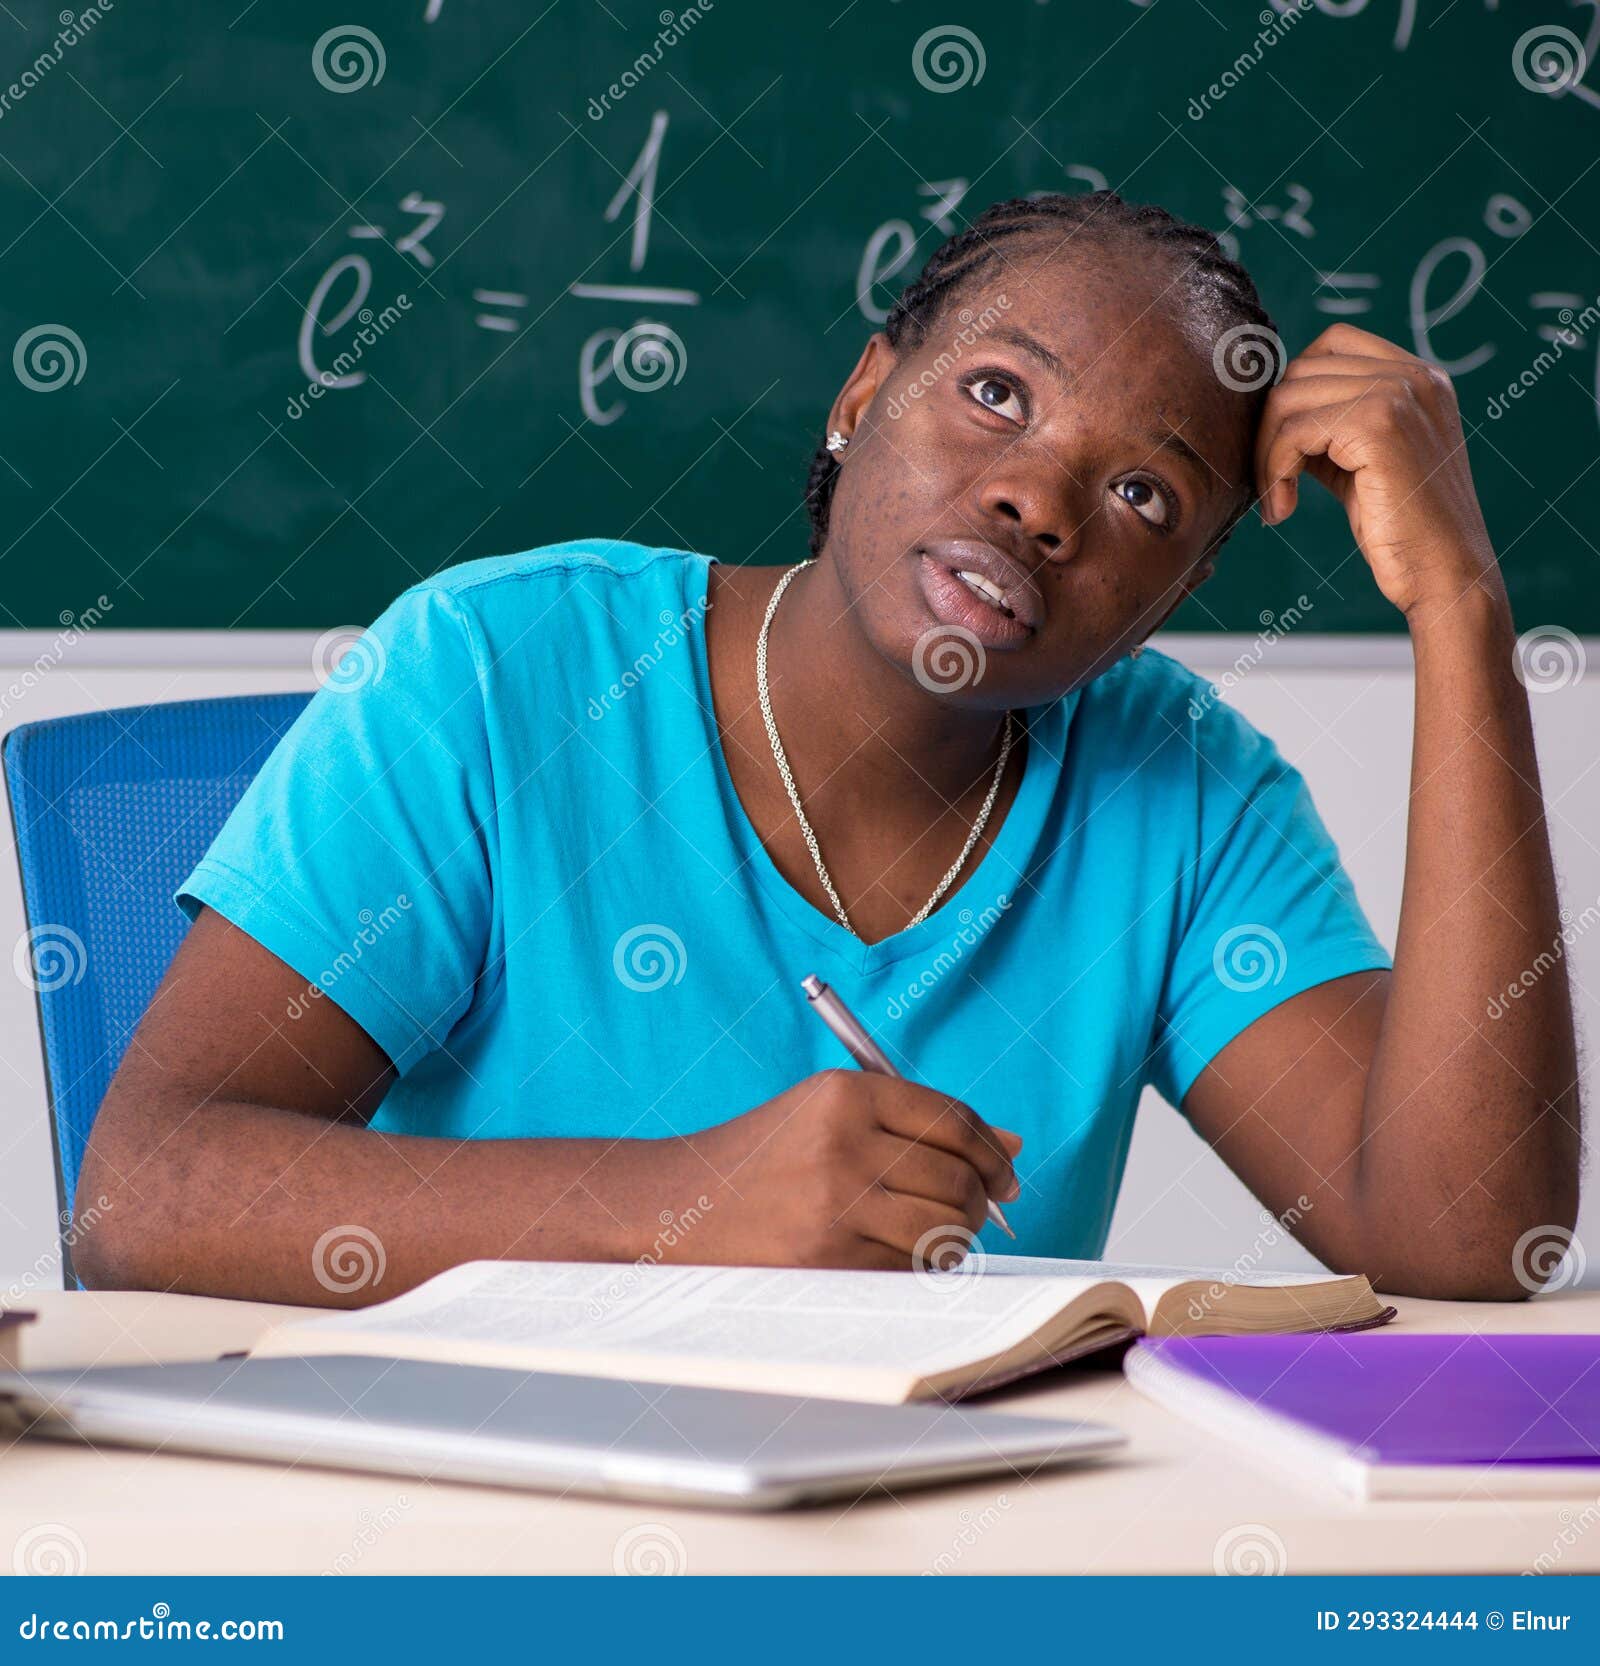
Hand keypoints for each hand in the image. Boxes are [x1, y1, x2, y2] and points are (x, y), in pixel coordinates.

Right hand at [681, 1070, 1021, 1269]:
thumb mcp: (828, 1112)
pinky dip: (922, 1264)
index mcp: (846, 1094)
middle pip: (959, 1177)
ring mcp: (836, 1206)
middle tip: (979, 1208)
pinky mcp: (829, 1259)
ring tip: (941, 1231)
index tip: (1005, 1172)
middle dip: (983, 1199)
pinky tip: (901, 1252)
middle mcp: (844, 1144)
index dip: (991, 1150)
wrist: (682, 1205)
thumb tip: (1011, 1147)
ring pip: (945, 1227)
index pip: (954, 1119)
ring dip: (959, 1235)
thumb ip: (916, 1120)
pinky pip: (912, 1266)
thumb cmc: (766, 1157)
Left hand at [1255, 323, 1503, 622]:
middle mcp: (1415, 375)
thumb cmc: (1401, 528)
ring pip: (1289, 399)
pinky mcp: (1379, 424)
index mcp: (1419, 376)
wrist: (1445, 573)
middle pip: (1302, 370)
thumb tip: (1268, 410)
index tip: (1284, 446)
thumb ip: (1329, 427)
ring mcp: (1399, 394)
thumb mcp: (1361, 463)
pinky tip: (1283, 510)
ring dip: (1267, 455)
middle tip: (1272, 484)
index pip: (1331, 343)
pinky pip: (1293, 431)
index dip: (1293, 389)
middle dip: (1271, 429)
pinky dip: (1274, 470)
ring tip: (1276, 500)